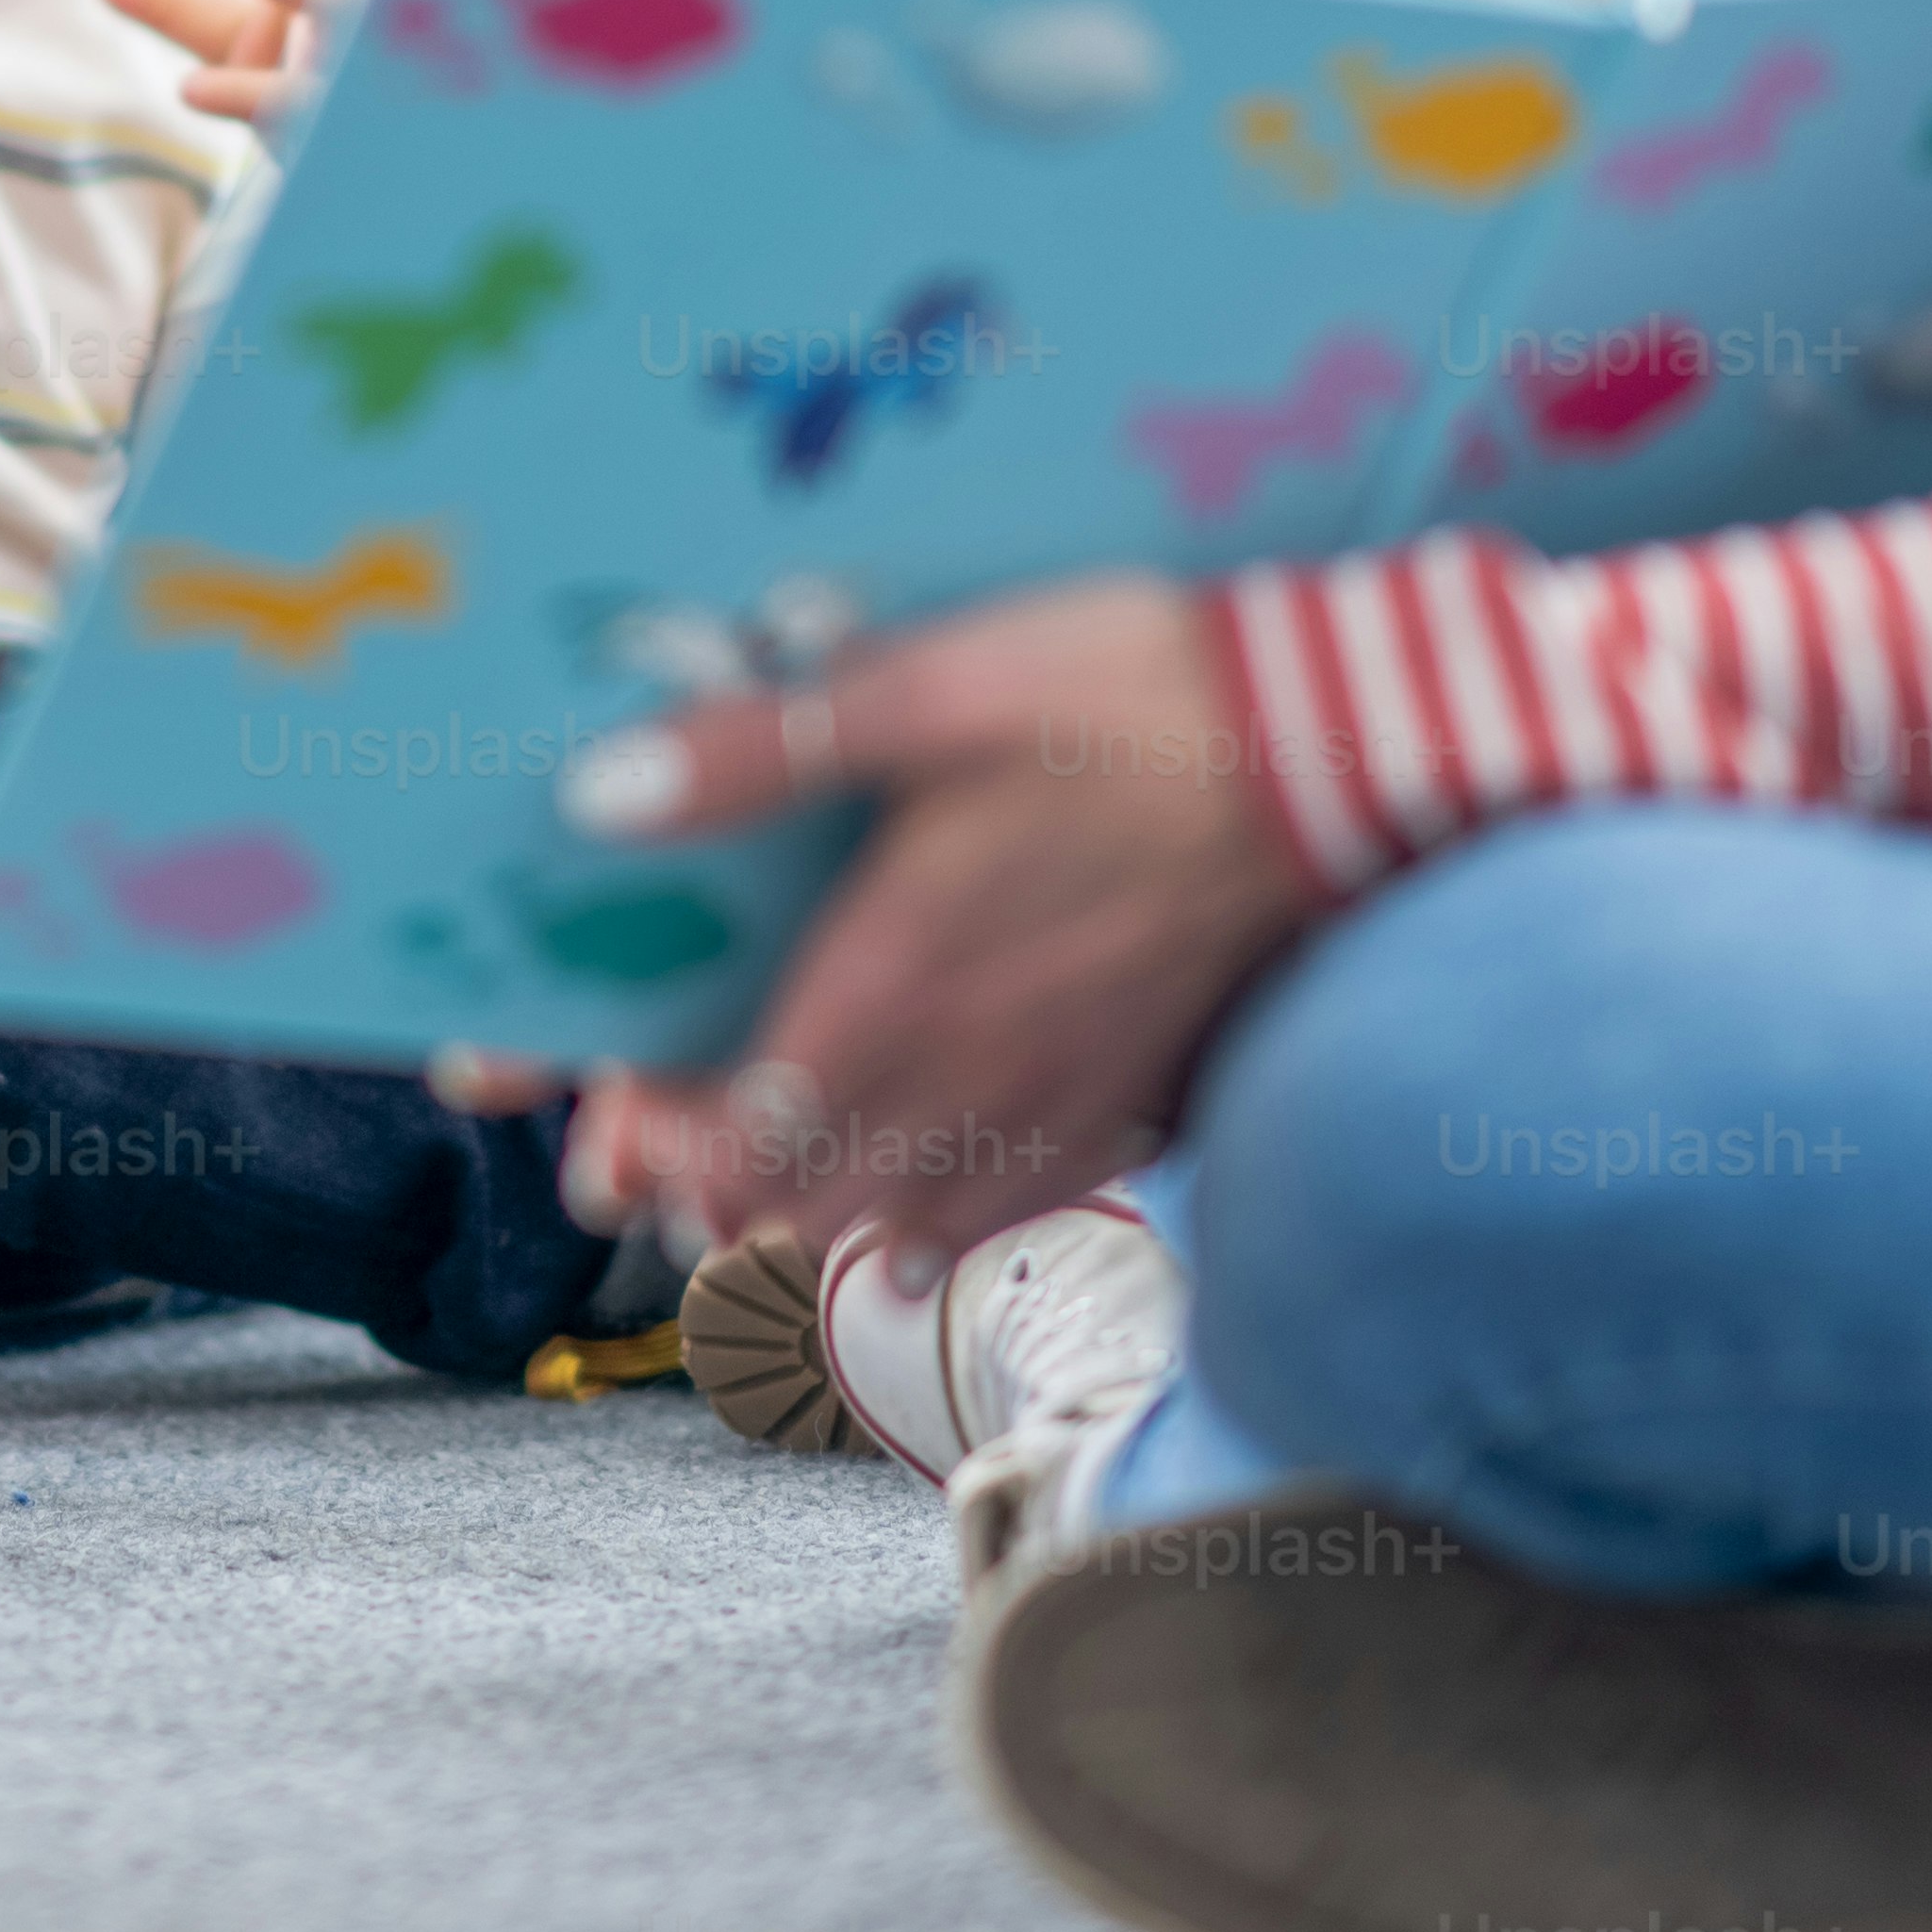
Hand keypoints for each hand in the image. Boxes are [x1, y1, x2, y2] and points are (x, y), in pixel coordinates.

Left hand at [545, 572, 1326, 1251]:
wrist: (1338, 757)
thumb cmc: (1127, 703)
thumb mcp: (927, 687)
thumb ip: (760, 749)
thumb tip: (594, 798)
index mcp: (890, 980)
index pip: (735, 1129)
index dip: (659, 1141)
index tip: (616, 1110)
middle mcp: (960, 1074)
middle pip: (803, 1198)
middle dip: (714, 1193)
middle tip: (661, 1160)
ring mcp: (1051, 1103)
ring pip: (899, 1223)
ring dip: (816, 1223)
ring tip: (759, 1210)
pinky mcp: (1129, 1105)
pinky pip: (1010, 1213)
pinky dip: (937, 1234)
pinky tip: (911, 1245)